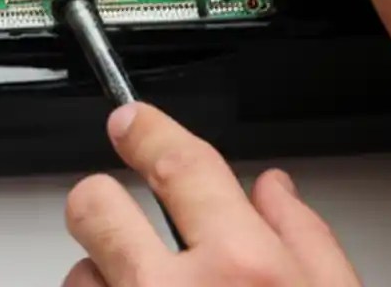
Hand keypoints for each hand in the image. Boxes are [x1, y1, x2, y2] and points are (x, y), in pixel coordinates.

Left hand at [63, 103, 359, 286]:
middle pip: (97, 204)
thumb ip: (309, 242)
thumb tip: (275, 191)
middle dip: (106, 203)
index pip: (180, 164)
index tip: (129, 119)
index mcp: (245, 269)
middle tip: (123, 219)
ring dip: (107, 277)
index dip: (147, 131)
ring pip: (81, 269)